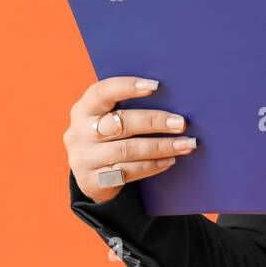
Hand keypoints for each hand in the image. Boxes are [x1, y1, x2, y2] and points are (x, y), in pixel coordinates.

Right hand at [64, 75, 197, 202]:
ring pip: (127, 150)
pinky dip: (151, 166)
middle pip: (121, 123)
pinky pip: (127, 172)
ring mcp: (83, 158)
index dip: (128, 87)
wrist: (89, 174)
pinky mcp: (91, 181)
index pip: (103, 92)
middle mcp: (79, 132)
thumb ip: (128, 107)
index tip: (156, 86)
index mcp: (84, 108)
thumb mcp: (109, 118)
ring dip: (160, 147)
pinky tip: (169, 161)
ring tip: (186, 145)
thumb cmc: (109, 136)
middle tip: (181, 123)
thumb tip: (173, 97)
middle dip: (155, 121)